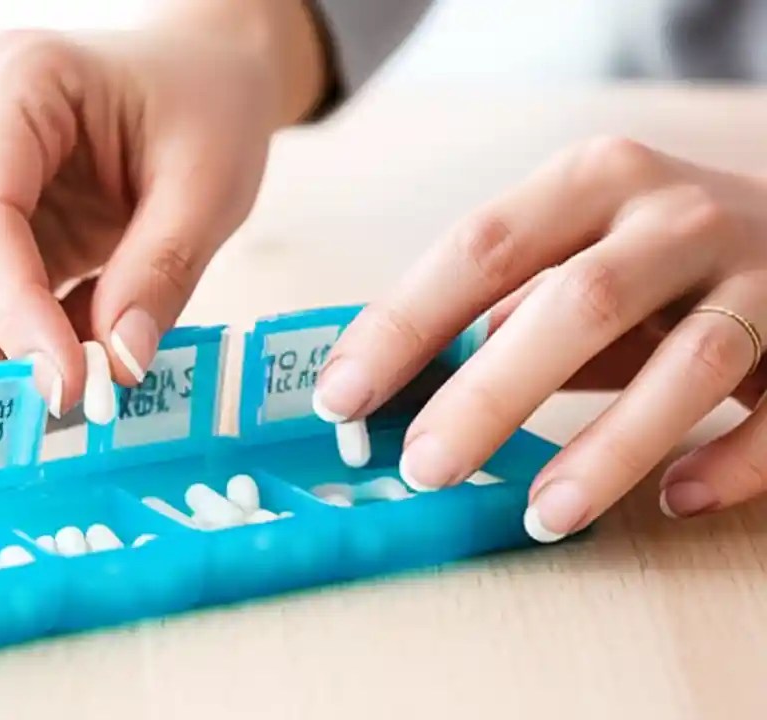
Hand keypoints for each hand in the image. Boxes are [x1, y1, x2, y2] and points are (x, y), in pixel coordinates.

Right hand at [0, 1, 327, 416]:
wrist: (197, 71)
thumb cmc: (206, 102)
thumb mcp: (211, 179)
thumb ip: (162, 271)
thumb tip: (115, 372)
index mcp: (13, 82)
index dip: (13, 315)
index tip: (68, 389)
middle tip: (44, 429)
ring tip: (65, 413)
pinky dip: (9, 355)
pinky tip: (66, 382)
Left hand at [313, 136, 766, 539]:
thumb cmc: (655, 260)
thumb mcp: (575, 256)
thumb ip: (501, 311)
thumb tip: (394, 391)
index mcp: (590, 183)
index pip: (478, 248)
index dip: (402, 325)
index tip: (340, 398)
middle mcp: (675, 215)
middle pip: (574, 304)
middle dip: (490, 395)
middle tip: (424, 470)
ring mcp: (760, 273)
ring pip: (687, 365)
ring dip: (608, 450)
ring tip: (542, 517)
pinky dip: (728, 462)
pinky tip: (674, 501)